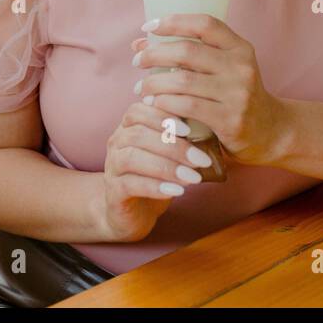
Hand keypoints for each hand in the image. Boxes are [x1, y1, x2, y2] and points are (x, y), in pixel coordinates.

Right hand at [97, 99, 216, 242]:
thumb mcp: (168, 153)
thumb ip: (180, 138)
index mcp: (128, 127)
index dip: (162, 117)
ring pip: (133, 158)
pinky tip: (177, 191)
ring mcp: (111, 168)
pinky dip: (155, 186)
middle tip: (201, 159)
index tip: (189, 128)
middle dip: (173, 146)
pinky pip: (130, 185)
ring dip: (166, 167)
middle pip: (138, 134)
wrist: (133, 212)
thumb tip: (211, 128)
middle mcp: (116, 143)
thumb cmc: (156, 176)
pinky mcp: (113, 193)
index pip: (138, 111)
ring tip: (193, 177)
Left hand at [131, 14, 289, 167]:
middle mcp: (241, 67)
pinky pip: (187, 106)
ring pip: (182, 80)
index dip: (174, 21)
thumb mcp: (223, 69)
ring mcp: (238, 93)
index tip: (149, 26)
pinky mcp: (231, 119)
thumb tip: (139, 44)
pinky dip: (164, 103)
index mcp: (240, 48)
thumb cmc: (236, 96)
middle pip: (187, 51)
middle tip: (138, 61)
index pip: (204, 24)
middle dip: (154, 54)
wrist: (272, 132)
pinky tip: (154, 104)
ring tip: (140, 88)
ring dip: (153, 83)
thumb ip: (188, 56)